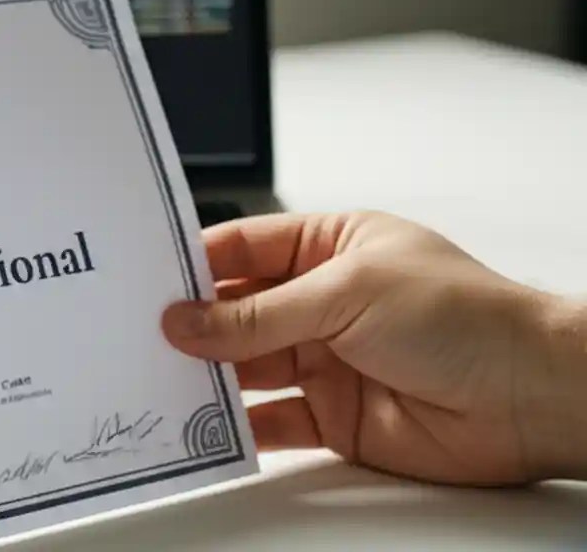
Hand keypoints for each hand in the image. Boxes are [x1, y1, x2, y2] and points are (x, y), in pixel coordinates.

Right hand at [162, 212, 586, 484]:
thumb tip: (188, 320)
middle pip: (236, 310)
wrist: (529, 397)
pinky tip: (206, 422)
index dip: (195, 262)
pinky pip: (268, 419)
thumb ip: (260, 314)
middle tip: (140, 332)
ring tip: (160, 377)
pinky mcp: (331, 416)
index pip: (244, 247)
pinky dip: (235, 424)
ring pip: (244, 366)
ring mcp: (325, 359)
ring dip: (206, 373)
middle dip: (191, 321)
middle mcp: (321, 301)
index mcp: (330, 246)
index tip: (147, 278)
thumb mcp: (347, 292)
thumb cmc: (466, 317)